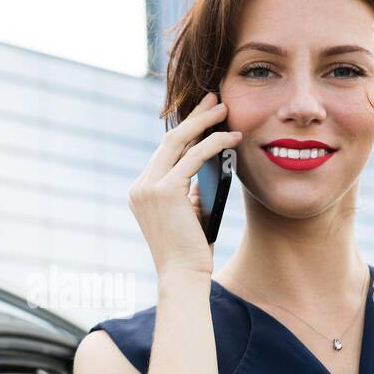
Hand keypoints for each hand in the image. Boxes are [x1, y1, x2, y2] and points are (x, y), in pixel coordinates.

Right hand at [128, 91, 242, 278]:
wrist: (183, 276)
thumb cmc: (190, 251)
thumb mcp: (188, 213)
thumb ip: (189, 191)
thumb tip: (204, 168)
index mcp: (142, 191)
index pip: (164, 152)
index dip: (186, 130)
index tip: (204, 113)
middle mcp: (140, 186)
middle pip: (169, 139)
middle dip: (194, 116)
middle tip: (214, 98)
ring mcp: (149, 188)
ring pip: (178, 142)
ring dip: (205, 122)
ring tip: (225, 108)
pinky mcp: (165, 191)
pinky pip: (194, 157)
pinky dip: (215, 143)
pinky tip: (233, 137)